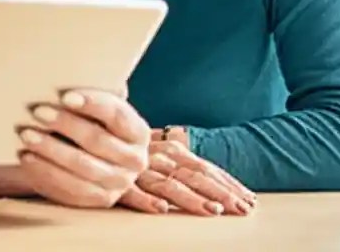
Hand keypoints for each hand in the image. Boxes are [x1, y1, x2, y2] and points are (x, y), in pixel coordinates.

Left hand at [17, 89, 150, 207]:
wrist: (92, 157)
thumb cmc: (91, 122)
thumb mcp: (97, 107)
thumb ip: (94, 92)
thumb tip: (73, 65)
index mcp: (137, 131)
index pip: (116, 114)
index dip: (92, 104)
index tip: (65, 96)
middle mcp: (134, 160)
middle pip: (97, 140)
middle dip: (65, 125)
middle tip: (37, 112)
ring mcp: (118, 183)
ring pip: (82, 167)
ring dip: (51, 150)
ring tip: (26, 135)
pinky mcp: (98, 200)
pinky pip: (70, 189)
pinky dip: (46, 172)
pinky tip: (26, 157)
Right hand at [118, 132, 256, 215]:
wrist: (90, 129)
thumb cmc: (129, 146)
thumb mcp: (159, 149)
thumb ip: (182, 162)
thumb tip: (217, 179)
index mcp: (172, 149)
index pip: (206, 169)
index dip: (229, 184)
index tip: (249, 199)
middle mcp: (158, 157)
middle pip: (194, 177)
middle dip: (220, 193)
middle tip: (240, 208)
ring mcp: (138, 169)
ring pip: (169, 185)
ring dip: (191, 199)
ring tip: (211, 210)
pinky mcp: (117, 181)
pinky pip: (132, 192)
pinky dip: (146, 201)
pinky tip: (160, 210)